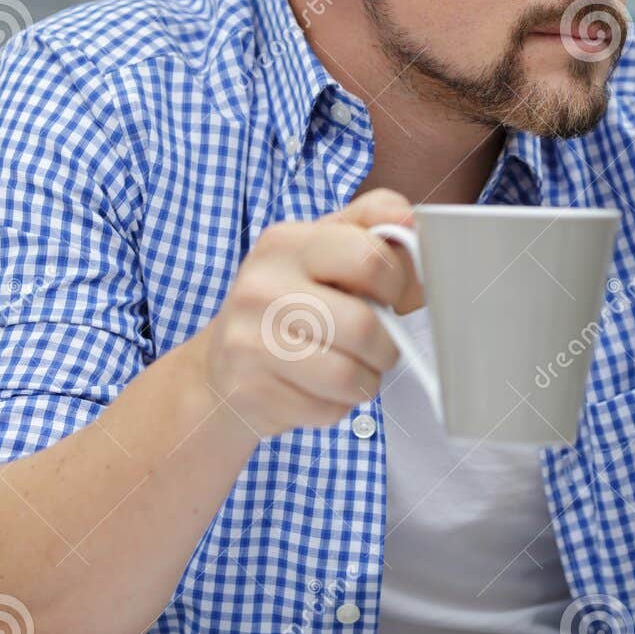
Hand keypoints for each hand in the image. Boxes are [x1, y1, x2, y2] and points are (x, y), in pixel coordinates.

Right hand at [188, 188, 421, 437]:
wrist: (221, 367)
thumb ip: (373, 225)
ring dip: (366, 380)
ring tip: (351, 368)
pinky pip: (328, 409)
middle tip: (376, 344)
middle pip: (365, 326)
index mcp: (286, 242)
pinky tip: (318, 389)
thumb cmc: (289, 302)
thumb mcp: (323, 250)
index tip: (394, 297)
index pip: (370, 258)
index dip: (400, 284)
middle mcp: (261, 287)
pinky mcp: (250, 390)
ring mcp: (251, 341)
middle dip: (387, 344)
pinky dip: (337, 405)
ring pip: (350, 376)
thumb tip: (413, 223)